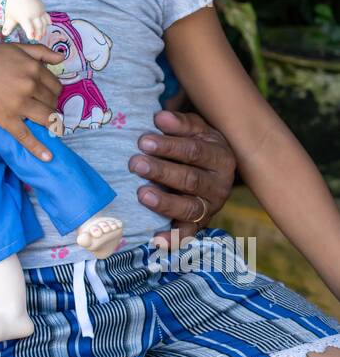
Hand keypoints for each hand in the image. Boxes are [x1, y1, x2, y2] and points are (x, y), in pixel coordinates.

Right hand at [0, 41, 61, 161]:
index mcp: (33, 68)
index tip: (48, 96)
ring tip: (50, 126)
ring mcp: (19, 104)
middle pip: (53, 102)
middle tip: (45, 109)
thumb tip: (62, 59)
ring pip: (46, 118)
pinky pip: (26, 136)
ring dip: (51, 123)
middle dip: (52, 107)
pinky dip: (38, 148)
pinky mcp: (7, 119)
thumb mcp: (15, 47)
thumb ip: (41, 51)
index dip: (54, 92)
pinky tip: (48, 157)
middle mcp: (30, 86)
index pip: (56, 86)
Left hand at [2, 0, 49, 40]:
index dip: (31, 34)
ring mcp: (38, 10)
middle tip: (37, 39)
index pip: (29, 28)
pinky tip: (48, 25)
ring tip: (42, 35)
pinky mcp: (42, 6)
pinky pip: (46, 16)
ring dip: (44, 29)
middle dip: (39, 34)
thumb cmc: (12, 7)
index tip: (31, 38)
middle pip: (39, 27)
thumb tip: (4, 34)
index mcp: (24, 18)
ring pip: (44, 22)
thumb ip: (8, 26)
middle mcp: (33, 14)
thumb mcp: (9, 17)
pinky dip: (48, 21)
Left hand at [129, 109, 235, 246]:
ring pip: (188, 207)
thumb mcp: (196, 129)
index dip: (169, 147)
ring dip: (164, 202)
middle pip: (190, 179)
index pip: (194, 151)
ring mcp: (210, 207)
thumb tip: (160, 117)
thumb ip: (180, 124)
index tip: (143, 141)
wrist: (215, 171)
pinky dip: (172, 238)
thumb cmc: (199, 144)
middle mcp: (220, 185)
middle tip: (135, 164)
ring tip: (141, 194)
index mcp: (221, 158)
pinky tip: (155, 239)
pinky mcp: (199, 224)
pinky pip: (187, 234)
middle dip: (161, 171)